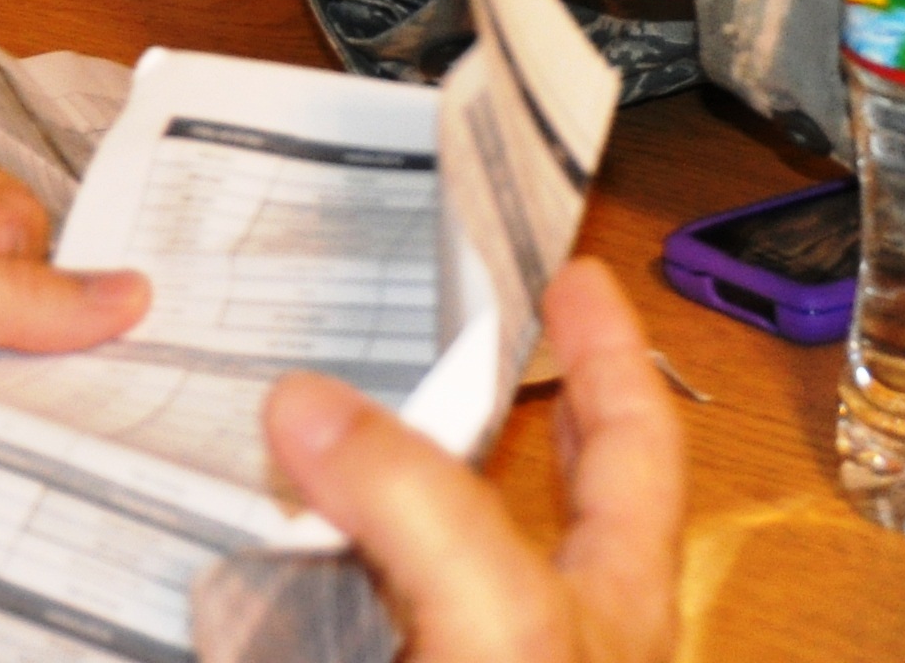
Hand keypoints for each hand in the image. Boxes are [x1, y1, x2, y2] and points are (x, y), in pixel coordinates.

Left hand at [0, 163, 149, 548]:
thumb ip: (6, 286)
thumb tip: (122, 294)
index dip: (20, 228)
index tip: (21, 270)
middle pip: (23, 302)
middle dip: (56, 326)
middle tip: (82, 354)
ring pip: (22, 388)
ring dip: (44, 401)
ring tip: (57, 419)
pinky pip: (3, 461)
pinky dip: (25, 465)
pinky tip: (38, 467)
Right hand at [266, 262, 680, 662]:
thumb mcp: (499, 620)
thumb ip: (416, 506)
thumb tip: (313, 404)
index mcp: (616, 591)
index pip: (635, 438)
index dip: (608, 349)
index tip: (577, 279)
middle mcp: (554, 631)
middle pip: (551, 491)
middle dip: (511, 408)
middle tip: (471, 335)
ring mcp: (477, 655)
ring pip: (436, 555)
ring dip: (385, 494)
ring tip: (329, 431)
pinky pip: (348, 613)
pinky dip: (310, 576)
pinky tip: (269, 560)